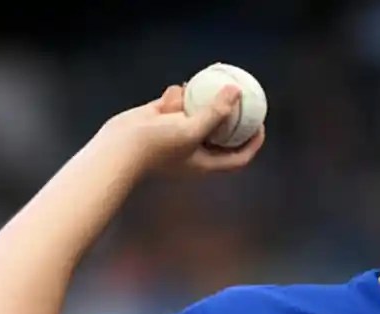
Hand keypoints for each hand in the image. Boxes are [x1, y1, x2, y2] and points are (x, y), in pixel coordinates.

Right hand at [96, 84, 265, 176]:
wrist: (118, 146)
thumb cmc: (157, 146)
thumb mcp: (191, 130)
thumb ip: (216, 112)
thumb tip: (236, 91)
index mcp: (205, 162)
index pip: (238, 157)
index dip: (253, 143)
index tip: (260, 124)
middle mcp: (193, 149)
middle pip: (221, 132)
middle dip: (232, 116)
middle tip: (243, 97)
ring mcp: (176, 134)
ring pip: (197, 113)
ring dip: (201, 101)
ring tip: (212, 83)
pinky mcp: (160, 120)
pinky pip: (176, 104)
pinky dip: (177, 97)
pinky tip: (176, 91)